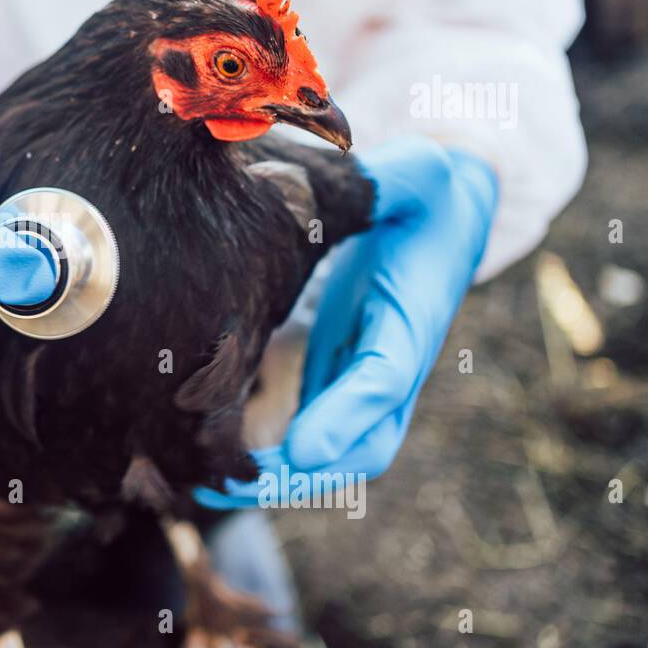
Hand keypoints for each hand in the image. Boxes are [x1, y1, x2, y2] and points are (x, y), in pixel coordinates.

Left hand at [196, 136, 497, 508]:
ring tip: (211, 485)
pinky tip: (212, 467)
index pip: (385, 376)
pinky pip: (308, 435)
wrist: (435, 219)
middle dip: (304, 472)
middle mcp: (394, 363)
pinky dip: (269, 459)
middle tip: (235, 482)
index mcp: (413, 316)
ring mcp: (365, 379)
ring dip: (278, 478)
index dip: (346, 414)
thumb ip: (415, 175)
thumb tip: (426, 161)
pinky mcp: (334, 377)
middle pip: (364, 443)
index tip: (303, 448)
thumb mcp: (424, 178)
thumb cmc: (422, 198)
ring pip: (334, 454)